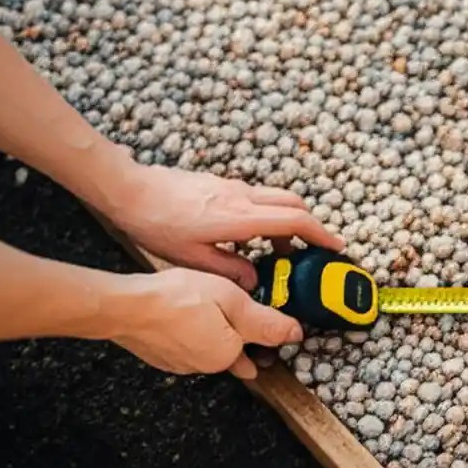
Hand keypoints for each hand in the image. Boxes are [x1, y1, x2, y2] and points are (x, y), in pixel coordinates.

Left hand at [105, 164, 344, 289]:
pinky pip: (259, 198)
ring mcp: (234, 187)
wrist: (132, 191)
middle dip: (311, 226)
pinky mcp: (223, 185)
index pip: (295, 221)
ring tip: (279, 251)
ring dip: (288, 221)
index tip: (335, 247)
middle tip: (313, 250)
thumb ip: (229, 271)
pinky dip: (268, 215)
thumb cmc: (158, 225)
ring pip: (278, 198)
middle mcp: (244, 197)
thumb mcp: (192, 259)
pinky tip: (251, 237)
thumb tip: (255, 282)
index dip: (320, 234)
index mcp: (241, 218)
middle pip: (295, 204)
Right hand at [110, 267, 303, 378]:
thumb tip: (295, 334)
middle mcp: (208, 366)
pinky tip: (190, 313)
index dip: (270, 330)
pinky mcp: (166, 358)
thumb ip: (265, 321)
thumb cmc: (175, 298)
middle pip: (239, 350)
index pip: (263, 347)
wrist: (124, 305)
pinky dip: (196, 333)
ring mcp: (184, 365)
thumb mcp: (231, 300)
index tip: (270, 314)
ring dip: (220, 331)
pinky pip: (192, 346)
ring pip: (215, 347)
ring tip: (212, 303)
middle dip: (244, 332)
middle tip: (239, 304)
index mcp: (229, 354)